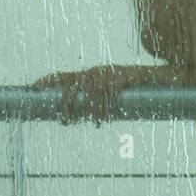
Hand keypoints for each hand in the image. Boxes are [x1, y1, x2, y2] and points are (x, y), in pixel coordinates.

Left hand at [30, 63, 175, 126]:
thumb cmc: (134, 88)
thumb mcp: (113, 94)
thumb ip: (99, 101)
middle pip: (74, 84)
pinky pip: (110, 93)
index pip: (66, 76)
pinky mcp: (125, 77)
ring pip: (93, 91)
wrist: (162, 77)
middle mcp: (98, 71)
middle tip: (64, 122)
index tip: (33, 87)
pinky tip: (104, 120)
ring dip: (90, 110)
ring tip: (91, 124)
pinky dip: (105, 108)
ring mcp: (111, 73)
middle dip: (66, 103)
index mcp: (93, 75)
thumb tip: (85, 117)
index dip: (49, 80)